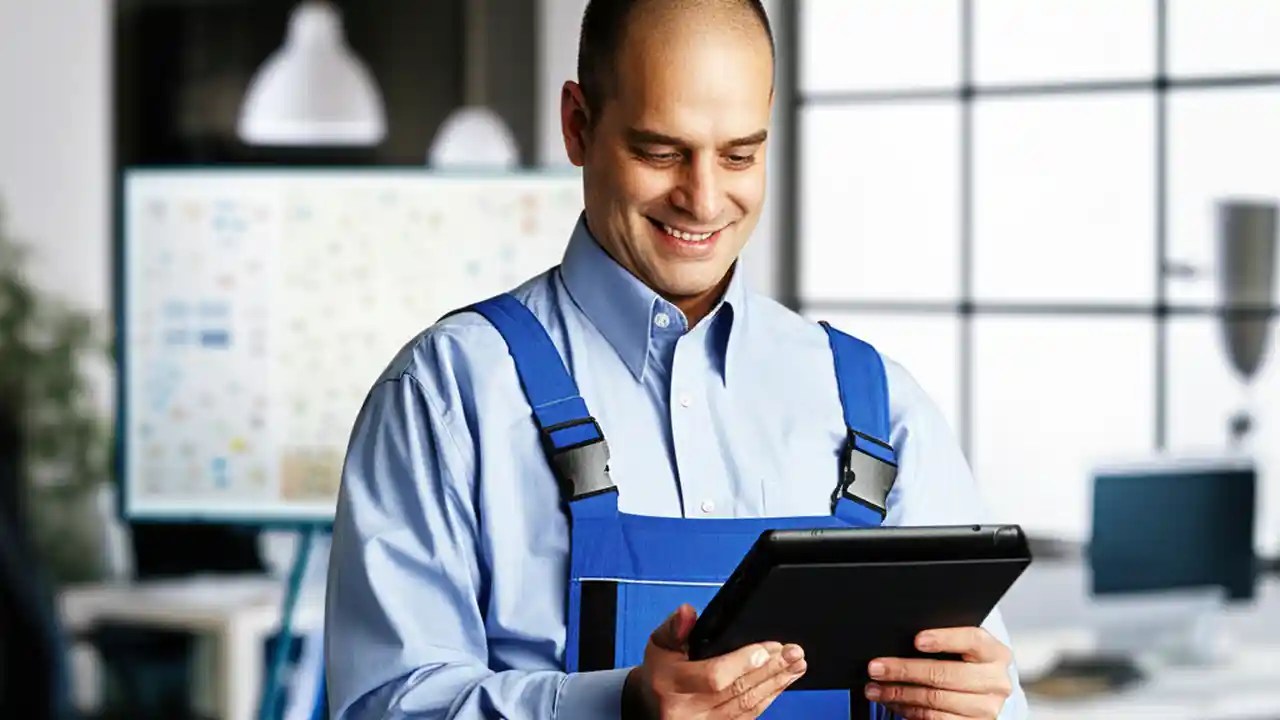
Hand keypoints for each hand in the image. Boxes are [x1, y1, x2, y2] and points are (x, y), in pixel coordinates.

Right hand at [622, 604, 806, 719]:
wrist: (654, 706)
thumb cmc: (661, 672)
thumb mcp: (660, 645)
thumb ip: (675, 627)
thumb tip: (688, 612)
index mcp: (670, 684)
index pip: (714, 676)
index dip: (743, 663)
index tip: (767, 649)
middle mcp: (687, 710)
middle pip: (738, 691)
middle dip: (770, 669)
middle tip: (793, 653)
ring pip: (748, 705)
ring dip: (776, 683)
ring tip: (795, 665)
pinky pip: (749, 716)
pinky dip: (769, 697)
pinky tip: (782, 682)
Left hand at [863, 627, 1012, 718]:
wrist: (984, 694)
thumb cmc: (966, 664)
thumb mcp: (963, 648)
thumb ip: (943, 641)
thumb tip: (903, 640)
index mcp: (995, 653)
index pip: (972, 640)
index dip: (944, 639)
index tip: (917, 640)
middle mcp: (995, 682)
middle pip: (945, 674)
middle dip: (905, 670)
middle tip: (877, 668)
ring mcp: (986, 708)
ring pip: (935, 700)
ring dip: (899, 694)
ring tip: (876, 688)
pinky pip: (934, 719)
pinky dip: (908, 710)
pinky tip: (893, 701)